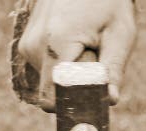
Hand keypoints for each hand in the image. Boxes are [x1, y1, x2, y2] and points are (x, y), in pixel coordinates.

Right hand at [17, 0, 135, 110]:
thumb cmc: (106, 2)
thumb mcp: (119, 34)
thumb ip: (112, 70)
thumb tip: (111, 101)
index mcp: (54, 46)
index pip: (52, 100)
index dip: (73, 104)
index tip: (92, 96)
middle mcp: (33, 48)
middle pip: (53, 93)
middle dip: (76, 86)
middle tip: (93, 55)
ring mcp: (27, 46)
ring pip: (50, 82)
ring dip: (71, 73)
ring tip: (84, 43)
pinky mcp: (26, 45)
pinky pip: (46, 70)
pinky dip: (63, 64)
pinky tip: (73, 41)